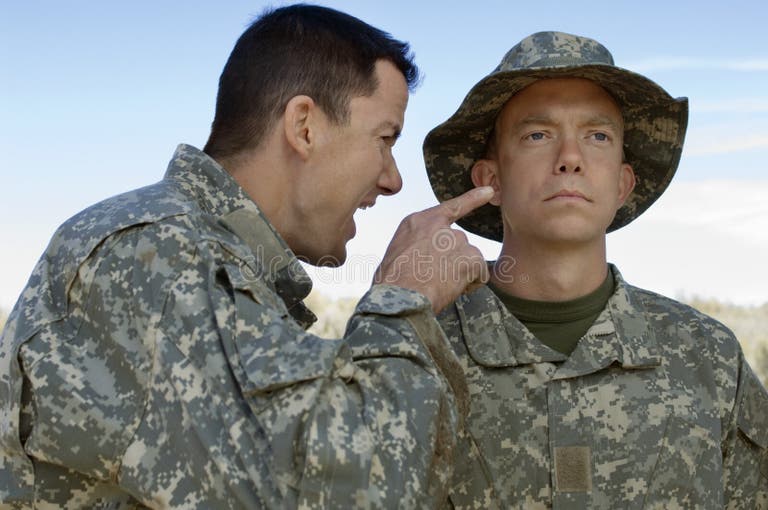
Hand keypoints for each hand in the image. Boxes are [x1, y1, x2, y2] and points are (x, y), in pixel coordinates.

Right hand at [374, 186, 493, 313]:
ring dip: (460, 273)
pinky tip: (452, 288)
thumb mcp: (397, 252)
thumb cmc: (392, 283)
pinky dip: (471, 284)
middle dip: (453, 261)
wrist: (400, 296)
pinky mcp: (470, 257)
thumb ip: (418, 245)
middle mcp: (440, 227)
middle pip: (459, 243)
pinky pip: (480, 274)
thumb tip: (425, 256)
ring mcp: (456, 240)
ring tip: (439, 284)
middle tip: (433, 278)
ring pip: (469, 259)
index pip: (450, 207)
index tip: (489, 192)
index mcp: (418, 222)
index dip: (472, 199)